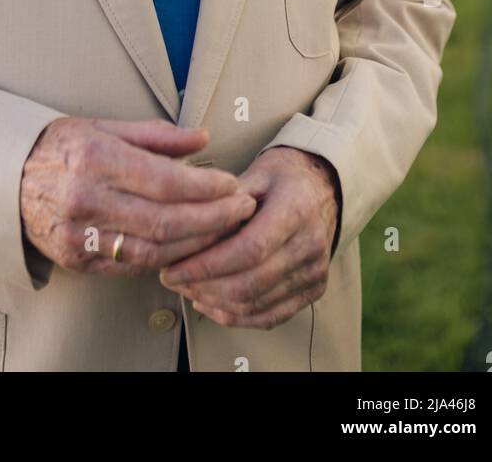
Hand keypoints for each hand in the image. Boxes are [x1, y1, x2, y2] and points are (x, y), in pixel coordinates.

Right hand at [20, 117, 256, 276]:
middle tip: (242, 209)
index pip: (164, 181)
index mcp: (95, 157)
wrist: (7, 179)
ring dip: (197, 243)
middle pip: (165, 221)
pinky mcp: (77, 260)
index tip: (233, 184)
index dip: (205, 187)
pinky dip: (167, 259)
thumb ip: (156, 136)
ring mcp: (80, 235)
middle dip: (213, 218)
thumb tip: (203, 140)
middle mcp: (86, 198)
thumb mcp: (104, 126)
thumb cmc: (62, 147)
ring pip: (153, 250)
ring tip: (225, 229)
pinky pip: (132, 265)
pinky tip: (190, 247)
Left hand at [159, 145, 340, 327]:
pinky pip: (269, 316)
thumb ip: (223, 200)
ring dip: (214, 301)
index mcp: (296, 209)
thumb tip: (185, 227)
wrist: (321, 189)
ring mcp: (315, 272)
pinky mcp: (313, 291)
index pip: (249, 249)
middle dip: (204, 286)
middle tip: (171, 279)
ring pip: (257, 304)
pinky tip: (208, 302)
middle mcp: (311, 245)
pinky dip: (234, 315)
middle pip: (251, 282)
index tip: (172, 267)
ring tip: (185, 288)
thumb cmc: (280, 179)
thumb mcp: (254, 174)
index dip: (207, 264)